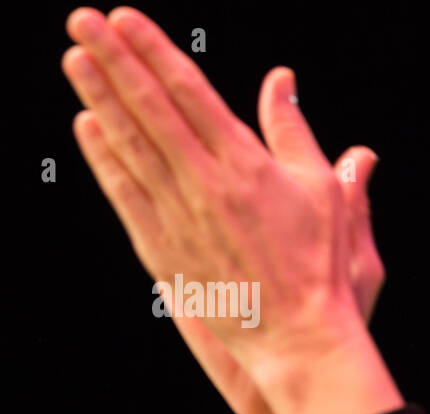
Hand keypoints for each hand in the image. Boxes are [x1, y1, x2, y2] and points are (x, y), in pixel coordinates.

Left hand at [63, 7, 385, 413]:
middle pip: (150, 109)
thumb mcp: (322, 191)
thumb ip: (294, 132)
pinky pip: (125, 194)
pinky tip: (87, 128)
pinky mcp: (164, 249)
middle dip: (113, 60)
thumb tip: (281, 81)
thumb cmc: (319, 265)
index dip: (155, 52)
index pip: (190, 93)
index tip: (125, 19)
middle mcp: (207, 185)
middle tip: (81, 20)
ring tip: (75, 59)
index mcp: (248, 165)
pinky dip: (103, 159)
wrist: (298, 334)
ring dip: (98, 99)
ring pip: (130, 146)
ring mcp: (180, 217)